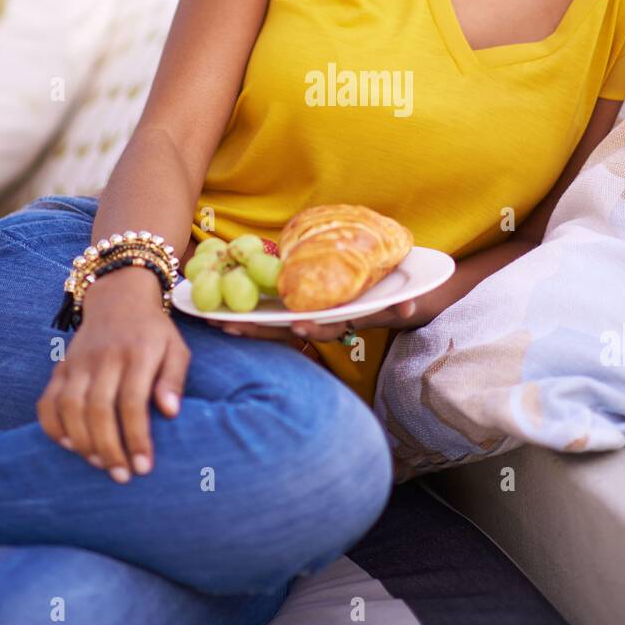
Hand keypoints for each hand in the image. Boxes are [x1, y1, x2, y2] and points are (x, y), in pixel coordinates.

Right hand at [37, 270, 190, 481]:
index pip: (133, 402)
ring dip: (82, 441)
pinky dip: (53, 426)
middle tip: (121, 476)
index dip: (136, 437)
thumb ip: (175, 379)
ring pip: (70, 407)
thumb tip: (170, 412)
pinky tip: (69, 445)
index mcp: (137, 353)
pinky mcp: (61, 366)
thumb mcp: (176, 348)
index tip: (143, 467)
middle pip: (98, 409)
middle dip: (108, 448)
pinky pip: (47, 400)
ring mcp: (78, 362)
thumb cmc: (154, 332)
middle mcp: (104, 357)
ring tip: (99, 464)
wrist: (119, 298)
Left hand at [213, 298, 422, 345]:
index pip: (326, 329)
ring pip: (272, 324)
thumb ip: (401, 304)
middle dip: (259, 331)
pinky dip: (246, 309)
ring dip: (245, 324)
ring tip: (215, 322)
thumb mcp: (403, 298)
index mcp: (344, 321)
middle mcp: (322, 322)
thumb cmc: (397, 293)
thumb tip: (409, 308)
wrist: (393, 292)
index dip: (312, 329)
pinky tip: (219, 306)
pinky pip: (269, 310)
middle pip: (287, 331)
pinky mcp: (296, 302)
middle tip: (228, 327)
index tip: (297, 325)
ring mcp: (307, 315)